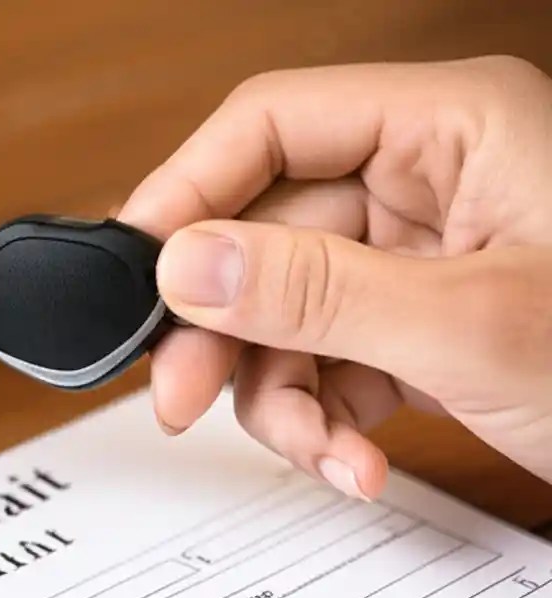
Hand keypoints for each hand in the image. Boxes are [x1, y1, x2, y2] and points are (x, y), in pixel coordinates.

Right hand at [118, 56, 551, 499]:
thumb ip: (317, 290)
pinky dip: (320, 418)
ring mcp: (418, 255)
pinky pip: (322, 357)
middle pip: (265, 233)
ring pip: (283, 310)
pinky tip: (352, 459)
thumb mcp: (471, 326)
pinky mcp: (415, 321)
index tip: (138, 268)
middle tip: (180, 394)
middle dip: (227, 330)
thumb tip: (191, 263)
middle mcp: (425, 180)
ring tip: (315, 451)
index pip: (272, 125)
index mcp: (449, 127)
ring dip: (277, 393)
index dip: (189, 193)